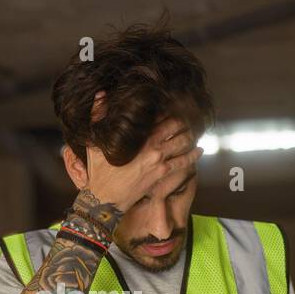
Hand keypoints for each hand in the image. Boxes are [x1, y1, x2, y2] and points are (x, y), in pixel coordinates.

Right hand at [84, 92, 203, 212]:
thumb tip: (101, 94)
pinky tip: (199, 150)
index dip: (168, 108)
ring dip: (190, 134)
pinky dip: (193, 155)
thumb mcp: (95, 141)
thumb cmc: (99, 171)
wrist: (105, 198)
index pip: (159, 115)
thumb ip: (98, 115)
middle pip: (175, 126)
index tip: (172, 104)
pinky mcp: (162, 174)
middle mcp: (152, 146)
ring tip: (194, 130)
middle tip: (187, 116)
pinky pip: (183, 162)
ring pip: (182, 142)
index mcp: (138, 135)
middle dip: (183, 120)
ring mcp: (160, 160)